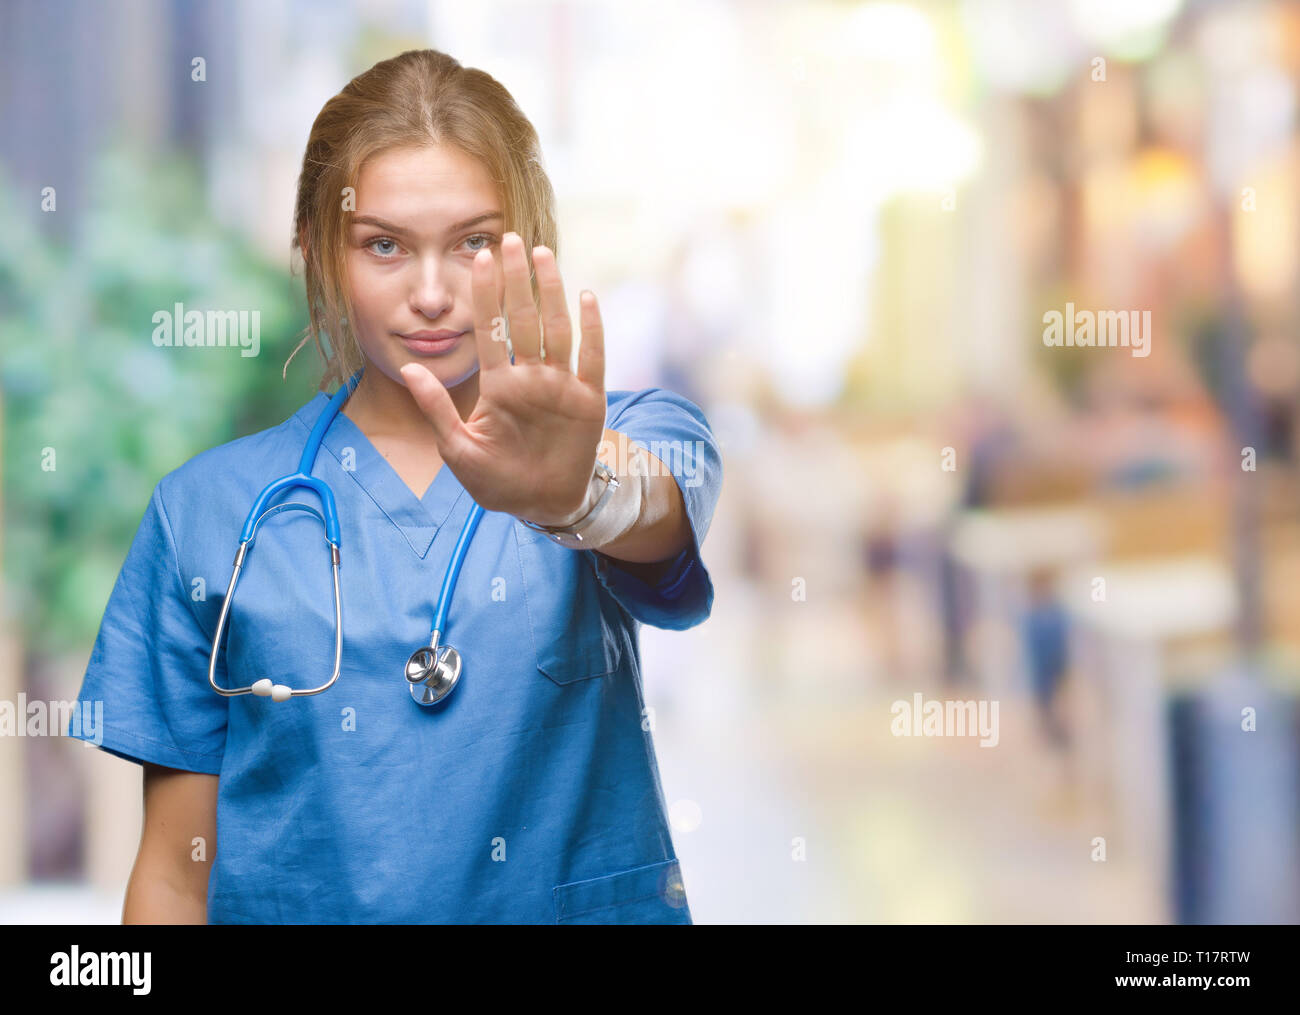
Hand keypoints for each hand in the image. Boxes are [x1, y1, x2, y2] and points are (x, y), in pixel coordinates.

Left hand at [399, 232, 607, 524]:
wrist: (542, 505)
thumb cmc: (497, 481)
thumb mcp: (458, 449)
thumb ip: (436, 409)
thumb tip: (409, 368)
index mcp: (499, 386)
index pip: (489, 330)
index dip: (485, 294)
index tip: (480, 257)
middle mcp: (530, 378)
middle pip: (522, 319)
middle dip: (515, 280)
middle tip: (509, 239)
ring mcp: (560, 387)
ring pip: (555, 330)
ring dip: (549, 292)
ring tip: (542, 256)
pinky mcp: (588, 402)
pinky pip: (591, 358)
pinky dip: (590, 329)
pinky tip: (585, 296)